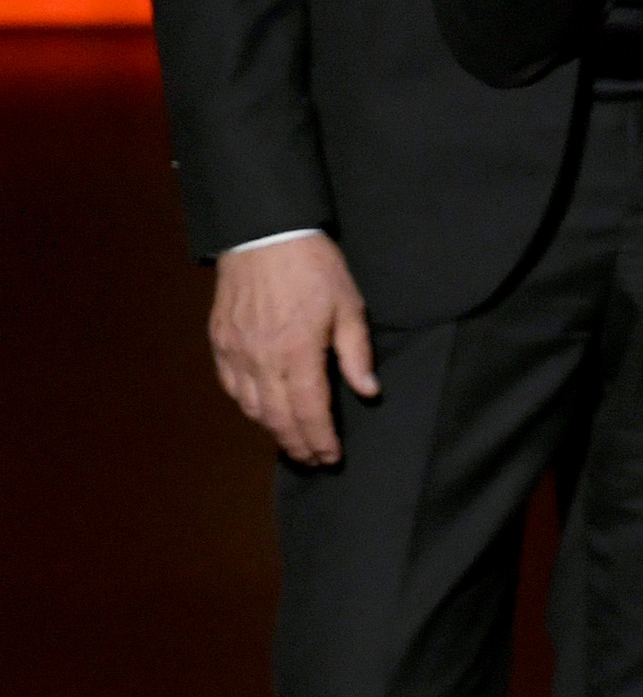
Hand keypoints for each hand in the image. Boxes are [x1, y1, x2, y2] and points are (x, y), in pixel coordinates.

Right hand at [209, 233, 376, 465]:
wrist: (265, 235)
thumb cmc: (314, 268)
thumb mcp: (349, 306)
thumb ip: (356, 353)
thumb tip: (368, 392)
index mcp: (298, 354)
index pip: (310, 412)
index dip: (321, 440)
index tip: (331, 458)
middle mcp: (262, 361)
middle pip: (278, 419)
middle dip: (297, 445)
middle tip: (313, 461)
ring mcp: (236, 354)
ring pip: (252, 408)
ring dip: (273, 430)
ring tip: (293, 442)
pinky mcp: (220, 343)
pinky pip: (232, 388)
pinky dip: (248, 407)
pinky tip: (262, 412)